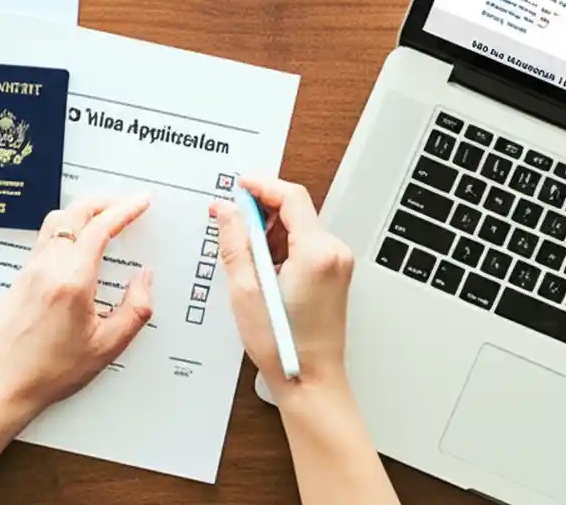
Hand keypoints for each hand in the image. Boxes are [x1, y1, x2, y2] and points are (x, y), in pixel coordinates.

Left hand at [0, 193, 154, 418]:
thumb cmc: (46, 371)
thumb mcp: (106, 346)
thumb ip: (135, 309)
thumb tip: (145, 281)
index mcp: (72, 280)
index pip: (101, 227)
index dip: (126, 209)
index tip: (142, 201)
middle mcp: (48, 267)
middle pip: (76, 212)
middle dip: (106, 201)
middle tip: (127, 203)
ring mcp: (31, 269)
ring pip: (58, 220)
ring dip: (84, 211)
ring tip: (105, 218)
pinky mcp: (21, 277)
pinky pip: (48, 237)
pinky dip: (69, 227)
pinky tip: (80, 243)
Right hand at [212, 177, 354, 401]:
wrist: (311, 379)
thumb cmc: (283, 345)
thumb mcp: (246, 290)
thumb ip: (235, 243)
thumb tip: (227, 212)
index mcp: (317, 252)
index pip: (292, 197)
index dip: (262, 186)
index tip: (240, 186)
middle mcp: (334, 253)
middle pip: (296, 211)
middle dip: (262, 213)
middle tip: (232, 226)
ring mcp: (338, 264)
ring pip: (299, 229)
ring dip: (270, 233)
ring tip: (246, 261)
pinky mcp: (334, 275)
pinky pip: (306, 246)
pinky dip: (282, 248)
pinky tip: (263, 271)